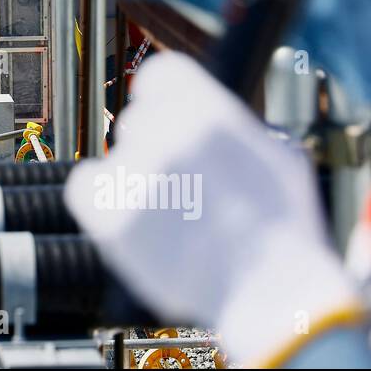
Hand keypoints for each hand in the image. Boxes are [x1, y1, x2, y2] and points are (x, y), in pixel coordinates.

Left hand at [65, 51, 360, 365]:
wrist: (273, 295)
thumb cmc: (284, 230)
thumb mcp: (279, 154)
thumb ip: (232, 122)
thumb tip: (206, 107)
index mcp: (208, 111)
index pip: (158, 74)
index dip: (162, 98)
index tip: (165, 116)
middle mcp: (167, 135)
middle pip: (135, 122)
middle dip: (154, 146)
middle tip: (180, 184)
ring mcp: (135, 176)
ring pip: (115, 159)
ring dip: (134, 180)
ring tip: (169, 217)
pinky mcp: (110, 217)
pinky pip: (85, 187)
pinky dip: (101, 202)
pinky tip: (132, 222)